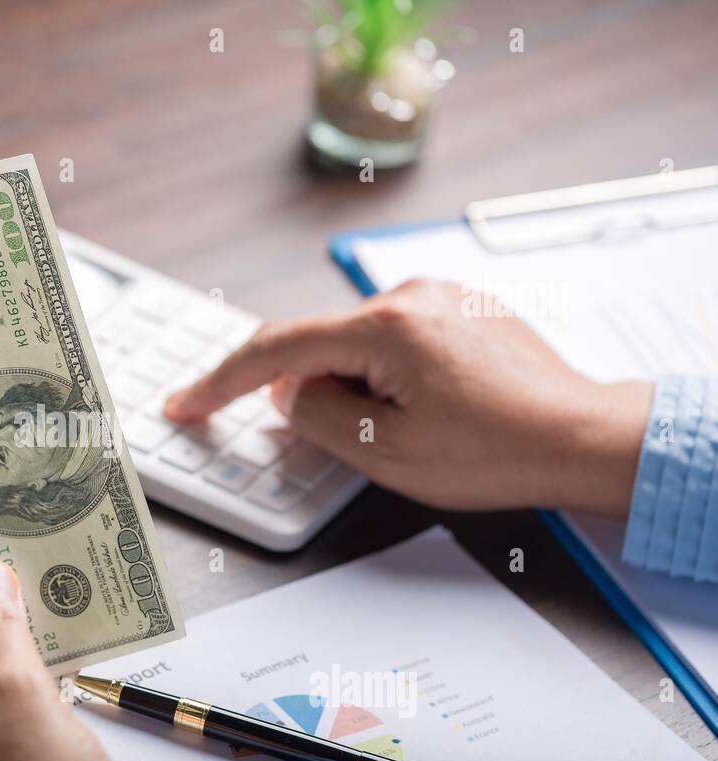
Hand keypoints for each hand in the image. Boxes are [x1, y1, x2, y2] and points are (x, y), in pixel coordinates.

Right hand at [165, 278, 652, 516]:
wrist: (584, 439)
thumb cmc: (498, 451)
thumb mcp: (385, 453)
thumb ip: (318, 415)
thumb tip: (288, 392)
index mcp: (386, 327)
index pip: (277, 349)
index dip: (221, 381)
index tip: (186, 402)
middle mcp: (411, 296)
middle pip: (319, 343)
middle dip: (309, 393)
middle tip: (330, 439)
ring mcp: (440, 297)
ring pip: (357, 343)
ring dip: (354, 386)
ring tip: (404, 433)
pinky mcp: (461, 310)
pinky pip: (394, 338)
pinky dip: (383, 373)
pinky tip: (420, 412)